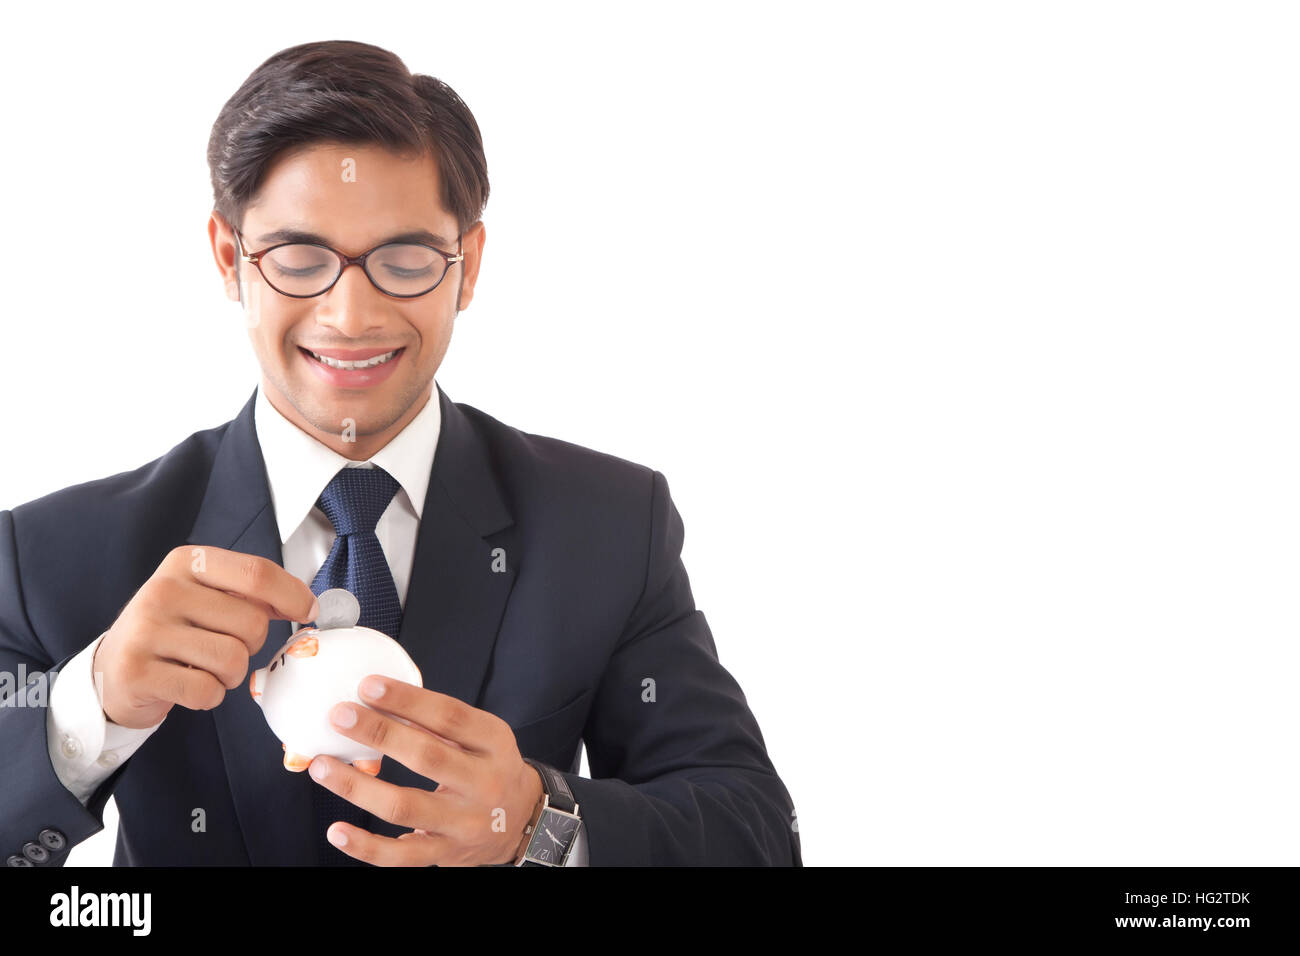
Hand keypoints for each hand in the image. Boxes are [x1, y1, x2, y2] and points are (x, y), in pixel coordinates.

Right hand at [94, 546, 318, 727]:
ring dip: (230, 674)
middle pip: (252, 622)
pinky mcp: (137, 672)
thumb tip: (305, 603)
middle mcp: (163, 590)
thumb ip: (251, 593)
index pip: (256, 573)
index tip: (308, 611)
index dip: (292, 595)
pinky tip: (188, 686)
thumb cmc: (173, 631)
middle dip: (251, 644)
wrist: (112, 671)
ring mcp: (146, 630)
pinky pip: (206, 690)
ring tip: (204, 667)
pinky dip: (209, 696)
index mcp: (187, 563)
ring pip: (232, 659)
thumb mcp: (207, 597)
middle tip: (223, 647)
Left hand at [307, 676, 545, 865]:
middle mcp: (483, 783)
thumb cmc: (490, 768)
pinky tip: (336, 830)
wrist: (523, 821)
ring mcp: (465, 824)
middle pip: (427, 756)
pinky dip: (365, 846)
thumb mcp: (483, 737)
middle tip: (339, 715)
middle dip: (378, 733)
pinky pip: (400, 856)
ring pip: (405, 806)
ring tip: (321, 766)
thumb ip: (441, 722)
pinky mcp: (445, 854)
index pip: (450, 716)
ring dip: (357, 787)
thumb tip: (380, 699)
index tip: (368, 685)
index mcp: (495, 744)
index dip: (408, 700)